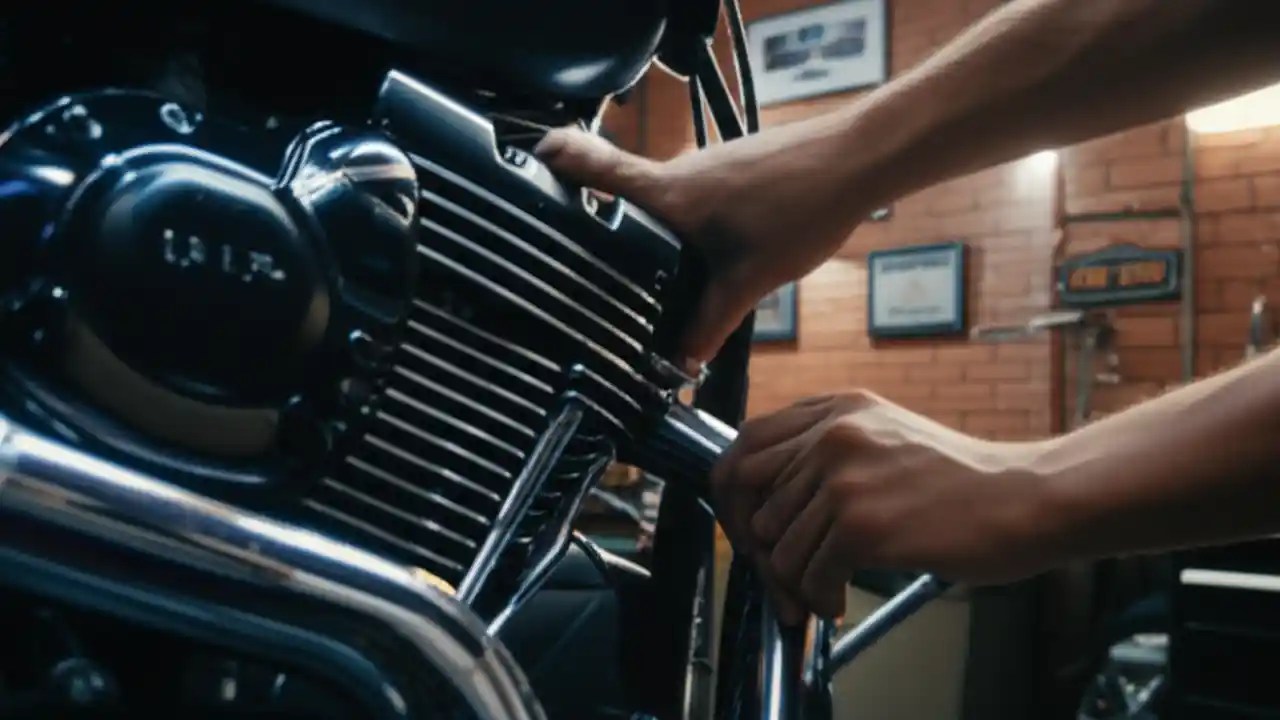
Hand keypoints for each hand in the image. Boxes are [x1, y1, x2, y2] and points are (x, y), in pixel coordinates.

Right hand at [534, 116, 874, 365]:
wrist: (858, 161)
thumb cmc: (805, 206)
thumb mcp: (749, 282)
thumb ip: (707, 325)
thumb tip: (680, 363)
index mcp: (668, 194)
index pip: (591, 165)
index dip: (552, 163)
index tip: (524, 172)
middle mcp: (678, 173)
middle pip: (622, 198)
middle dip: (609, 233)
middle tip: (598, 272)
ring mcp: (705, 168)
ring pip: (663, 205)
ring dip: (660, 236)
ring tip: (665, 280)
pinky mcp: (730, 171)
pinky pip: (694, 202)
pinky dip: (693, 229)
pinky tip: (715, 258)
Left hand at [711, 391, 1052, 622]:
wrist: (1024, 499)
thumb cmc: (960, 481)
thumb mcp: (884, 435)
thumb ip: (825, 451)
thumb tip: (763, 502)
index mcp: (834, 409)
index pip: (744, 449)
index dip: (736, 500)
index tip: (754, 535)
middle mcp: (830, 434)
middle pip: (751, 503)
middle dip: (763, 551)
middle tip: (787, 578)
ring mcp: (843, 478)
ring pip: (777, 546)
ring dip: (795, 581)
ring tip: (824, 591)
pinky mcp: (860, 525)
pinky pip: (807, 576)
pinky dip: (819, 598)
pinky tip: (840, 600)